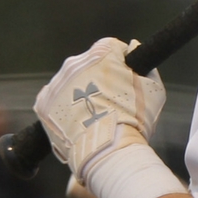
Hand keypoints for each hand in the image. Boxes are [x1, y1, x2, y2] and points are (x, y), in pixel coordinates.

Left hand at [35, 38, 167, 183]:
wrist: (107, 150)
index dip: (123, 64)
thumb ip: (145, 65)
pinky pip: (55, 101)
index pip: (113, 48)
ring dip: (81, 94)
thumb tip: (133, 47)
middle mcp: (76, 62)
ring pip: (71, 83)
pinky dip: (65, 109)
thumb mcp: (154, 90)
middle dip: (100, 79)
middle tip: (113, 102)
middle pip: (89, 66)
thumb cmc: (135, 120)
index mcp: (103, 52)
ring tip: (96, 117)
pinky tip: (79, 122)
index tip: (127, 79)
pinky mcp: (43, 104)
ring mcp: (57, 83)